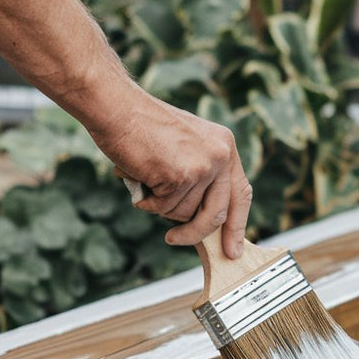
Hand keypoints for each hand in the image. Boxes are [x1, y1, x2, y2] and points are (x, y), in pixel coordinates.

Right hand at [90, 88, 251, 259]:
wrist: (117, 108)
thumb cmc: (143, 127)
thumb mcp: (186, 146)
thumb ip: (201, 175)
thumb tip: (203, 220)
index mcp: (225, 145)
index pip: (241, 193)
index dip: (237, 224)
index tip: (232, 249)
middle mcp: (220, 155)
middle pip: (217, 213)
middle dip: (195, 232)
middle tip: (174, 240)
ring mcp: (201, 166)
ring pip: (185, 213)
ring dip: (161, 205)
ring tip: (146, 178)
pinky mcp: (180, 176)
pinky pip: (164, 208)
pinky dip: (147, 201)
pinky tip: (138, 178)